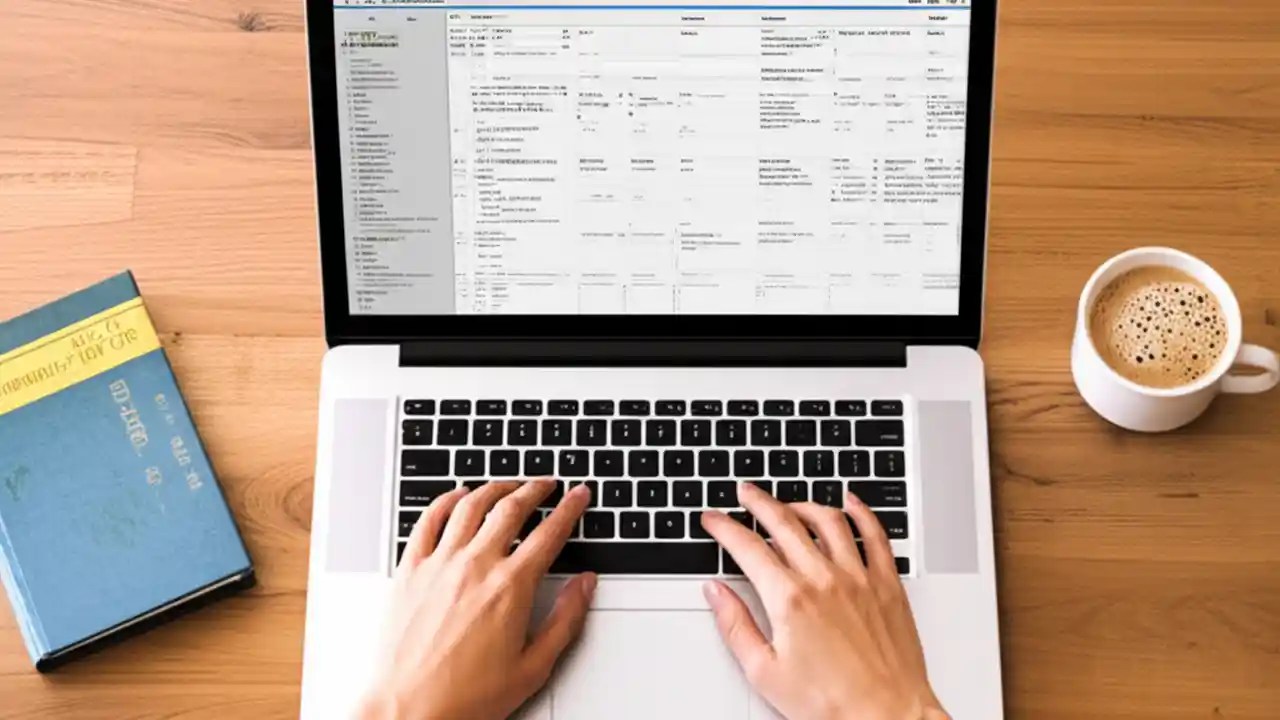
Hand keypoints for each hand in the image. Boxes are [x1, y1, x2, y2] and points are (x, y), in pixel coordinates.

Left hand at [359, 480, 595, 719]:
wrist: (408, 711)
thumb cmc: (466, 698)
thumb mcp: (533, 667)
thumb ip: (565, 620)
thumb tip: (584, 585)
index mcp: (511, 588)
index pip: (550, 533)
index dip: (570, 509)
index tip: (579, 495)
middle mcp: (475, 566)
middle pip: (511, 508)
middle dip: (535, 488)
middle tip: (547, 483)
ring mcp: (440, 564)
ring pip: (471, 505)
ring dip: (495, 487)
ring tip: (508, 484)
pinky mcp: (410, 570)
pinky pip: (428, 520)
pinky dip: (445, 500)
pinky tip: (456, 495)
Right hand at [701, 483, 947, 719]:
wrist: (887, 718)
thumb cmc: (831, 704)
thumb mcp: (765, 672)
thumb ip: (735, 626)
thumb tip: (716, 593)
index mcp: (790, 600)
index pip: (747, 548)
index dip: (724, 528)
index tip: (713, 519)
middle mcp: (824, 579)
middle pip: (784, 522)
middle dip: (758, 502)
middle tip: (745, 494)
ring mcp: (859, 578)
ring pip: (828, 520)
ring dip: (802, 504)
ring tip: (787, 503)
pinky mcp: (887, 585)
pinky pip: (875, 534)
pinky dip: (861, 512)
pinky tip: (850, 502)